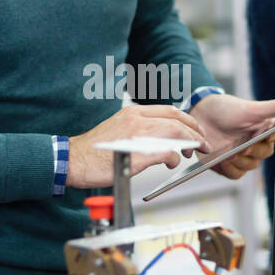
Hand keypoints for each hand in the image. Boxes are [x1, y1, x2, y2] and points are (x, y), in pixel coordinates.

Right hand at [67, 105, 208, 187]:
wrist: (72, 160)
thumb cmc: (94, 152)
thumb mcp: (119, 133)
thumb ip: (141, 133)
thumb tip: (161, 143)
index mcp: (133, 113)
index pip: (169, 111)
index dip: (187, 121)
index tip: (195, 131)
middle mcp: (136, 119)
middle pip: (177, 119)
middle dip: (194, 131)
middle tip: (202, 143)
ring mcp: (136, 135)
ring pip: (175, 132)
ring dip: (189, 143)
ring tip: (192, 153)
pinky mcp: (136, 153)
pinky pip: (166, 152)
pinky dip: (174, 158)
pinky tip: (171, 163)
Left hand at [188, 90, 274, 179]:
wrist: (200, 115)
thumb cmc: (227, 109)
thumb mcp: (252, 108)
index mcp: (267, 128)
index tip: (270, 133)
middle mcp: (259, 142)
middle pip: (267, 152)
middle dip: (255, 148)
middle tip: (245, 144)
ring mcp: (245, 155)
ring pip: (252, 165)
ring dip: (241, 159)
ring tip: (230, 151)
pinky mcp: (230, 165)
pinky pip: (236, 174)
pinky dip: (230, 168)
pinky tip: (223, 160)